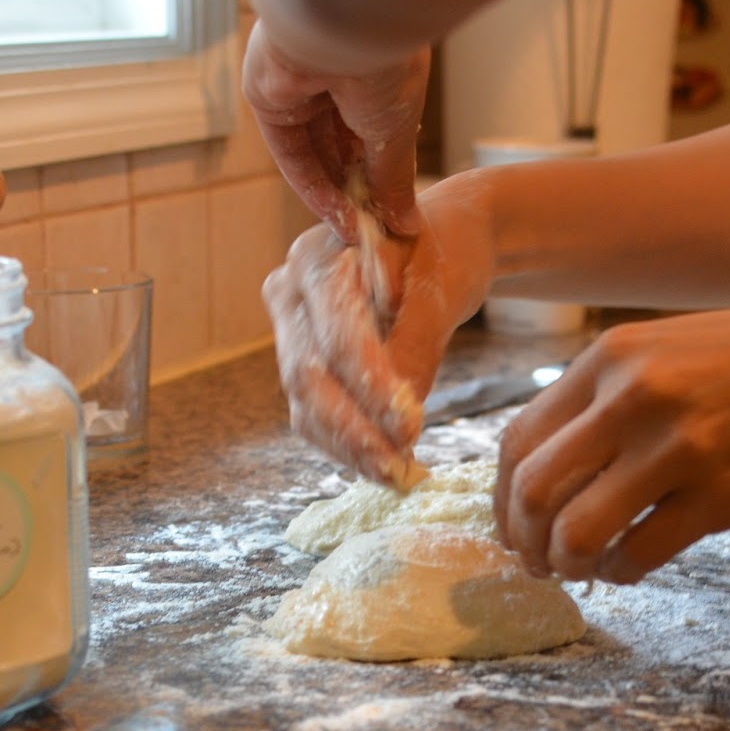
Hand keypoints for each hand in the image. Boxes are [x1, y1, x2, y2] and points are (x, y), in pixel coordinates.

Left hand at [243, 19, 428, 240]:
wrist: (343, 31)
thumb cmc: (383, 67)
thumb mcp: (396, 132)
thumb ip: (394, 180)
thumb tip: (405, 223)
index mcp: (372, 76)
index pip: (373, 136)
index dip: (380, 178)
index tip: (391, 213)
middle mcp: (336, 79)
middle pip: (342, 149)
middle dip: (357, 192)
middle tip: (373, 229)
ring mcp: (300, 88)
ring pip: (316, 154)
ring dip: (336, 196)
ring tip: (357, 229)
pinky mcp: (269, 98)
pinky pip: (290, 153)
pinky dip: (312, 186)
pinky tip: (336, 214)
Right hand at [263, 178, 494, 485]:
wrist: (430, 253)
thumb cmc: (441, 256)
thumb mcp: (439, 286)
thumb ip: (417, 340)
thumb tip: (403, 410)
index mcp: (317, 259)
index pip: (337, 333)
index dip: (370, 383)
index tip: (409, 422)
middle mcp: (288, 293)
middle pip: (310, 375)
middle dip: (354, 429)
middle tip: (396, 467)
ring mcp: (288, 332)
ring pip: (305, 404)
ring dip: (348, 448)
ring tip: (393, 477)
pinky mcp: (299, 365)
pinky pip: (312, 415)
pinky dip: (345, 446)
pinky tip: (380, 468)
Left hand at [495, 290, 729, 582]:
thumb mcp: (669, 349)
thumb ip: (606, 397)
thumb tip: (543, 469)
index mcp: (611, 358)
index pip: (518, 442)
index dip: (503, 499)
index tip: (514, 527)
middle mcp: (635, 396)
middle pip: (533, 491)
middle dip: (523, 541)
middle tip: (537, 563)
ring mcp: (681, 446)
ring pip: (577, 530)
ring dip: (565, 564)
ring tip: (580, 570)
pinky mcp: (725, 493)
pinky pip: (640, 554)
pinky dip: (620, 574)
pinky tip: (629, 569)